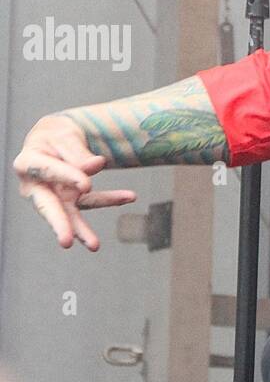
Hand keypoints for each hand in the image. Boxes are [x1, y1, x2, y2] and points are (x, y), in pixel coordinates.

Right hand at [12, 115, 137, 250]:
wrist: (56, 137)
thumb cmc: (55, 135)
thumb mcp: (65, 135)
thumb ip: (78, 152)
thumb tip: (97, 164)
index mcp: (28, 163)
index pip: (48, 171)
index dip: (67, 177)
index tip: (87, 185)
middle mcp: (36, 185)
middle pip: (48, 206)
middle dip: (59, 224)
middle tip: (66, 242)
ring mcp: (54, 196)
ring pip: (69, 215)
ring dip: (82, 230)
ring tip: (94, 246)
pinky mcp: (71, 200)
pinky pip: (92, 201)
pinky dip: (111, 199)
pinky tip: (130, 196)